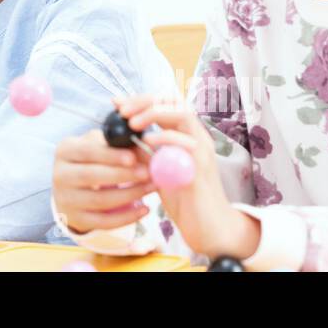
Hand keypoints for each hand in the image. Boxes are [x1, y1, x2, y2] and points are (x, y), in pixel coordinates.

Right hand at [52, 128, 153, 233]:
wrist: (74, 188)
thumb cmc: (93, 160)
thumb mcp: (102, 146)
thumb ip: (123, 144)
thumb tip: (151, 144)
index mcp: (65, 150)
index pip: (87, 151)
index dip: (110, 155)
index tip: (132, 158)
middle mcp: (60, 174)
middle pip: (91, 176)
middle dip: (122, 175)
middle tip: (147, 173)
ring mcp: (66, 199)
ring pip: (100, 200)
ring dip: (130, 194)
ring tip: (150, 187)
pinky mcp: (77, 219)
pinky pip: (104, 221)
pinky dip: (127, 217)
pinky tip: (144, 209)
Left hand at [115, 94, 259, 260]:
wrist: (209, 228)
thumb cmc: (184, 199)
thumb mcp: (158, 169)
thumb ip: (144, 151)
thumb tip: (121, 132)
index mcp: (187, 135)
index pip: (167, 102)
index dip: (141, 99)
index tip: (118, 103)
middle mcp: (197, 136)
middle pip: (175, 100)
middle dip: (145, 100)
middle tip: (122, 111)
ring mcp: (202, 149)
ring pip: (183, 113)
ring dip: (154, 113)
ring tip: (132, 122)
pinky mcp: (201, 166)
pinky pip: (185, 143)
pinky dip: (164, 138)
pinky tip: (147, 143)